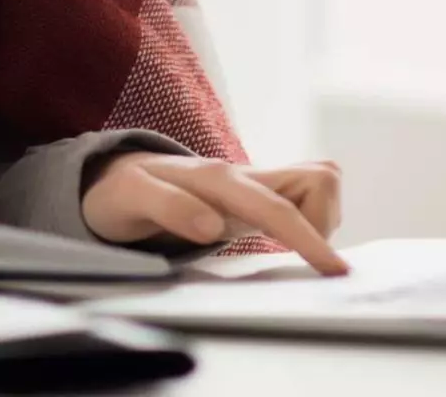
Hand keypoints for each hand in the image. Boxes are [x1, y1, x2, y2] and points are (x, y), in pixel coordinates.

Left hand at [82, 152, 348, 275]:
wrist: (112, 177)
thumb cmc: (121, 192)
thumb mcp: (131, 199)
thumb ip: (169, 207)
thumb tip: (213, 226)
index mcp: (217, 179)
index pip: (277, 207)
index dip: (310, 237)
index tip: (334, 270)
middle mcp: (242, 175)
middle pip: (319, 178)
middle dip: (325, 223)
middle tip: (298, 258)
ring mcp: (252, 184)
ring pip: (317, 185)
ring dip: (319, 221)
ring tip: (286, 248)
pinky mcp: (255, 197)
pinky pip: (303, 200)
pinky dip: (309, 221)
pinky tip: (285, 243)